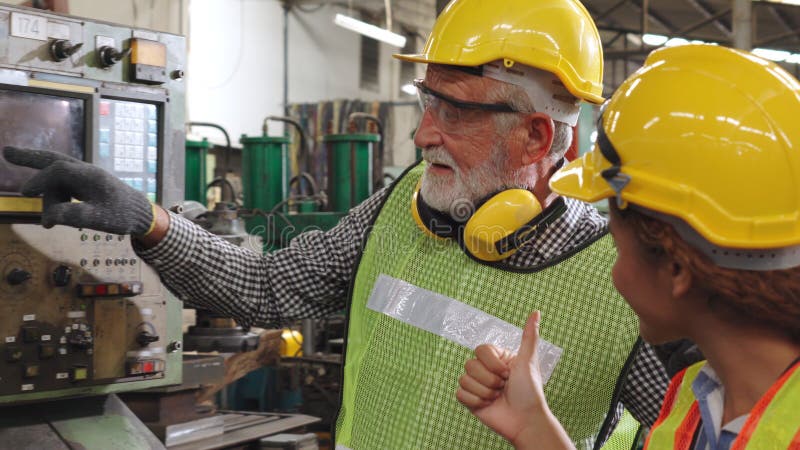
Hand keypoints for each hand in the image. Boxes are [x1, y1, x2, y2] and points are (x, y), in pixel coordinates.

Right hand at [3, 146, 154, 235]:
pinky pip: (62, 186)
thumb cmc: (122, 216)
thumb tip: (47, 218)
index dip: (40, 179)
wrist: (141, 213)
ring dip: (48, 199)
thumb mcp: (99, 219)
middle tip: (6, 151)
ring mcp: (84, 177)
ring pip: (56, 180)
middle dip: (29, 157)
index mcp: (90, 176)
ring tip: (49, 224)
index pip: (59, 170)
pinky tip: (52, 217)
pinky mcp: (84, 185)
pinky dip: (54, 198)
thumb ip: (74, 216)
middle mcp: (85, 172)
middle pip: (53, 159)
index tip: (26, 193)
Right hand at [457, 311, 573, 449]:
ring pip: (464, 380)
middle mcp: (484, 369)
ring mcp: (476, 384)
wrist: (525, 420)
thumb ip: (529, 336)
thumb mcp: (529, 361)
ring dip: (484, 392)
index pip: (480, 350)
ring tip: (497, 397)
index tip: (508, 374)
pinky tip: (488, 405)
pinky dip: (476, 401)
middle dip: (490, 381)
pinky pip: (460, 394)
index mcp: (496, 358)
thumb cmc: (530, 391)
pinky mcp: (470, 400)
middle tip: (503, 388)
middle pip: (470, 365)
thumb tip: (536, 311)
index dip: (492, 364)